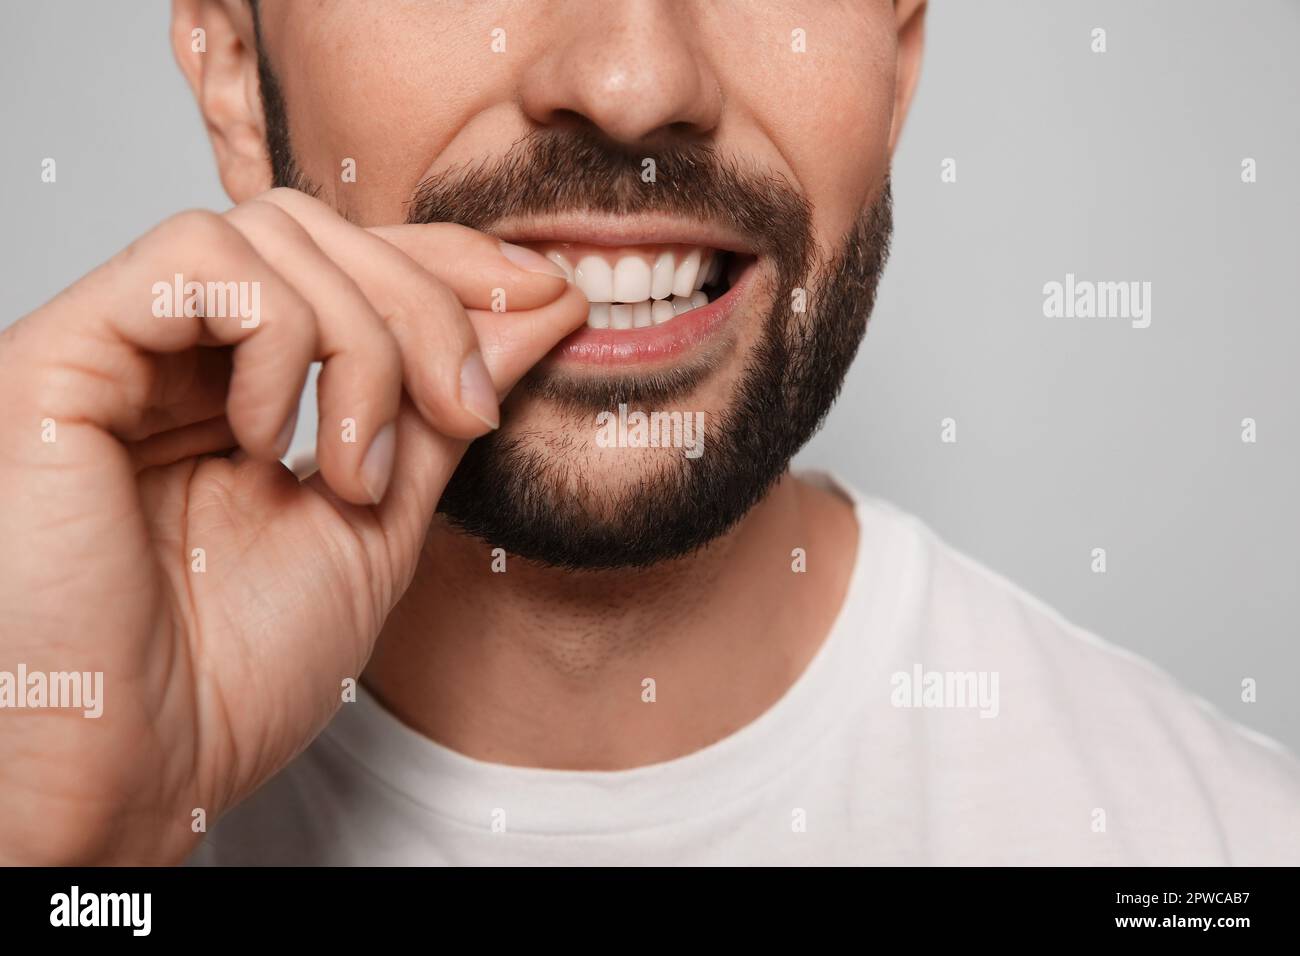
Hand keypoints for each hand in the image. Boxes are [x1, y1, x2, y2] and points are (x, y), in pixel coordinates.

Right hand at [0, 188, 585, 863]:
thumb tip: (535, 307)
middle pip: (317, 231)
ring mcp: (112, 352)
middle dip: (423, 306)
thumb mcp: (378, 524)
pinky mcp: (55, 358)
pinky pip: (196, 260)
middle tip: (463, 414)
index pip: (344, 261)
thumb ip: (439, 410)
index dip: (448, 262)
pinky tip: (266, 443)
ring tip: (353, 471)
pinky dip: (277, 339)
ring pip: (269, 234)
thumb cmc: (235, 674)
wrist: (139, 770)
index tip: (546, 295)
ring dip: (360, 343)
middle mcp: (168, 359)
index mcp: (232, 392)